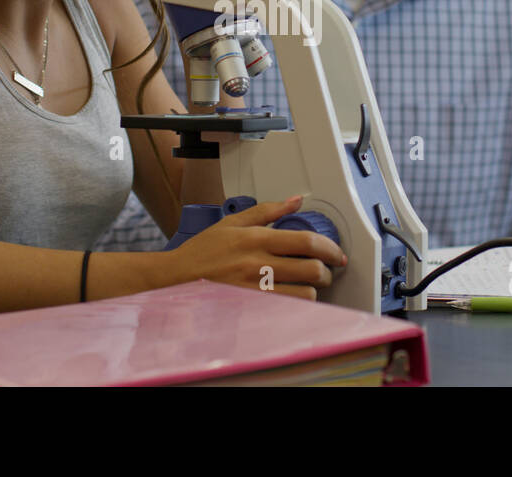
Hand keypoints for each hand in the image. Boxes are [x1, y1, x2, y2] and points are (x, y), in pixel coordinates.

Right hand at [167, 195, 346, 299]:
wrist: (175, 278)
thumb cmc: (203, 252)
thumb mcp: (232, 222)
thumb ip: (268, 211)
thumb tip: (295, 200)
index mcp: (256, 239)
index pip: (305, 242)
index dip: (330, 248)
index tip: (336, 254)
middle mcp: (257, 264)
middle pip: (311, 270)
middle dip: (325, 272)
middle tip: (323, 271)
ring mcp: (254, 290)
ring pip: (304, 294)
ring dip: (312, 290)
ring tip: (306, 287)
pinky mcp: (250, 309)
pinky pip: (287, 311)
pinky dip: (295, 306)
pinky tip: (290, 299)